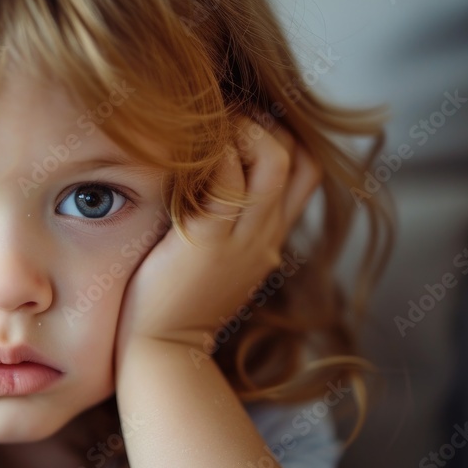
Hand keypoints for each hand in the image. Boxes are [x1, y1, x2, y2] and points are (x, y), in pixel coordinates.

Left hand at [114, 119, 321, 351]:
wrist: (161, 351)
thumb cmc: (174, 302)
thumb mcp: (215, 260)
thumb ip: (223, 225)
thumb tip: (207, 180)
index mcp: (268, 238)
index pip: (306, 171)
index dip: (283, 136)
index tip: (241, 124)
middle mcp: (265, 235)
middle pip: (299, 156)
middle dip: (266, 122)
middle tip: (224, 115)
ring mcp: (242, 238)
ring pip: (273, 159)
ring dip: (243, 129)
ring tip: (208, 129)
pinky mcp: (208, 241)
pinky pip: (226, 178)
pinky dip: (213, 153)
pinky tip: (186, 154)